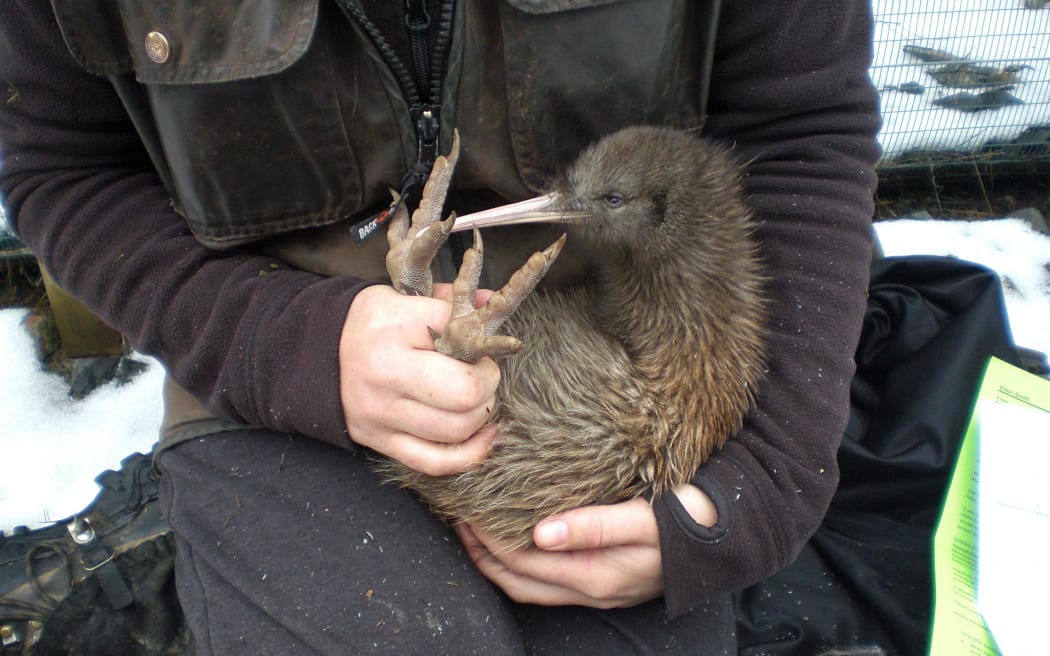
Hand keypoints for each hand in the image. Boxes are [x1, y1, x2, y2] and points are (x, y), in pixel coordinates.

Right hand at [339, 283, 499, 475]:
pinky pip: (436, 461)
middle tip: (482, 372)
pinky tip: (485, 436)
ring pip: (456, 429)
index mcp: (394, 327)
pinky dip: (470, 454)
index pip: (460, 334)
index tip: (478, 345)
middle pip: (465, 391)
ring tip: (476, 398)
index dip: (481, 341)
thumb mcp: (404, 300)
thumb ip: (451, 303)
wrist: (315, 354)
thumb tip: (491, 305)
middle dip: (488, 382)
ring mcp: (382, 413)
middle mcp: (386, 373)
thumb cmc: (370, 325)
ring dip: (481, 414)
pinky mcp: (380, 441)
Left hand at [456, 484, 716, 607]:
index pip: (523, 563)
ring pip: (533, 585)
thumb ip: (593, 526)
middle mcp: (592, 589)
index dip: (488, 541)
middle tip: (458, 521)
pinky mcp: (606, 577)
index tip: (466, 511)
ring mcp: (598, 588)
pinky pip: (551, 579)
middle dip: (483, 556)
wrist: (730, 534)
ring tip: (477, 531)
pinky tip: (519, 538)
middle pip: (519, 581)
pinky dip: (524, 563)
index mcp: (596, 575)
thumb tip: (539, 535)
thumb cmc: (690, 520)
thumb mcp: (644, 518)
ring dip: (500, 562)